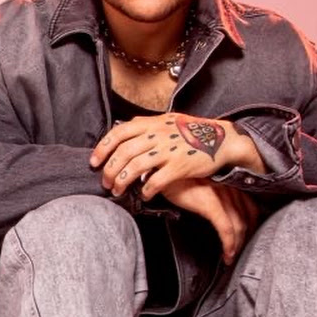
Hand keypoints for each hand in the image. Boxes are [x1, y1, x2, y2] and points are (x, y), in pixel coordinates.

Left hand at [89, 113, 263, 199]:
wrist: (222, 138)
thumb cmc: (191, 131)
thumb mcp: (166, 121)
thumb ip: (145, 125)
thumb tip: (124, 129)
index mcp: (150, 123)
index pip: (118, 133)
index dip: (102, 148)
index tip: (94, 162)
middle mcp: (157, 134)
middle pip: (123, 153)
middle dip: (109, 170)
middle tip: (105, 182)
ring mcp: (168, 150)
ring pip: (135, 167)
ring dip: (122, 182)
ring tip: (117, 191)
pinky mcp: (180, 166)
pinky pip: (157, 180)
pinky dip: (146, 190)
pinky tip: (144, 196)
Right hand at [160, 178, 259, 263]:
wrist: (158, 171)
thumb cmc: (174, 177)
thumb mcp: (197, 182)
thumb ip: (210, 192)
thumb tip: (217, 212)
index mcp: (226, 179)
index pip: (249, 204)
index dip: (251, 223)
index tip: (245, 236)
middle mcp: (227, 184)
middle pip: (248, 216)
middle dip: (247, 236)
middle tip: (240, 249)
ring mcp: (220, 193)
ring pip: (239, 224)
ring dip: (238, 244)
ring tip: (231, 256)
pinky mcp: (209, 203)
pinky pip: (226, 228)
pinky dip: (229, 244)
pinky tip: (227, 254)